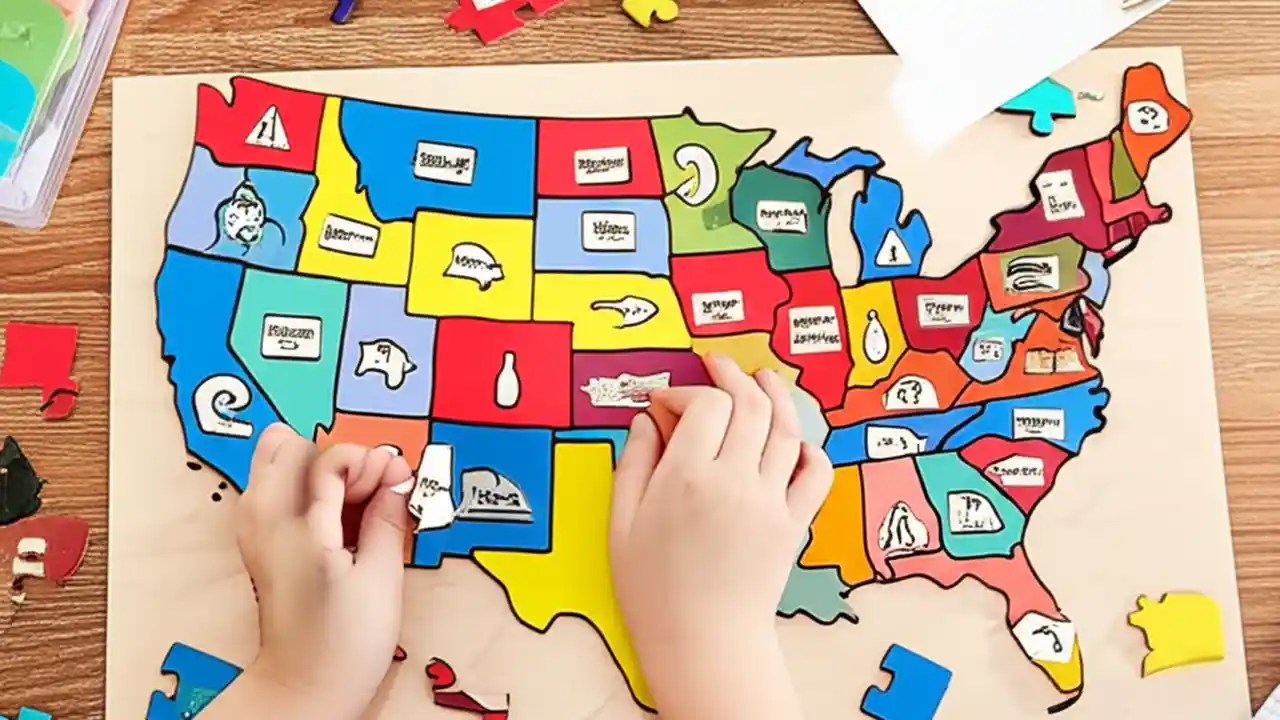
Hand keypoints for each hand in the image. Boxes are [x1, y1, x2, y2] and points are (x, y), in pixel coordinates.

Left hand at [205, 423, 412, 719]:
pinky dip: (302, 486)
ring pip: (274, 466)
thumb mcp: (382, 580)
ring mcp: (256, 534)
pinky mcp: (258, 546)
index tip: (399, 477)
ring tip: (356, 495)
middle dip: (338, 455)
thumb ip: (387, 520)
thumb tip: (398, 479)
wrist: (303, 690)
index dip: (369, 460)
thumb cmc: (346, 644)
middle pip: (289, 450)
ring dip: (317, 466)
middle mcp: (268, 525)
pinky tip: (333, 509)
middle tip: (375, 484)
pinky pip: (273, 492)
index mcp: (302, 532)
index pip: (328, 462)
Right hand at [609, 354, 832, 719]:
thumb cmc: (651, 588)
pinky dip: (809, 449)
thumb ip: (633, 463)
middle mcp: (734, 482)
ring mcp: (770, 502)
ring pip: (785, 429)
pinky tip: (792, 439)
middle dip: (732, 375)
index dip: (684, 392)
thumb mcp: (622, 523)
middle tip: (717, 364)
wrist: (701, 643)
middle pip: (748, 404)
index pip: (703, 405)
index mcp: (687, 478)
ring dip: (776, 394)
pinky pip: (816, 473)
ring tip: (763, 378)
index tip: (664, 401)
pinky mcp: (794, 524)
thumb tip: (646, 418)